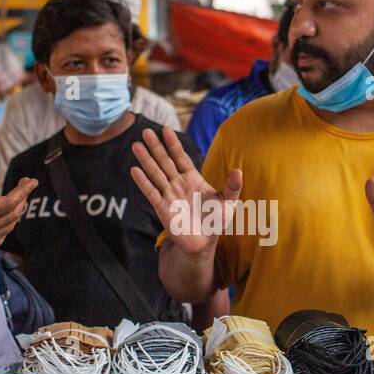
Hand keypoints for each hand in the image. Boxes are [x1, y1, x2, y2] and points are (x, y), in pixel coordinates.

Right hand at [0, 159, 36, 257]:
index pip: (9, 202)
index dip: (23, 190)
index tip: (31, 180)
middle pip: (13, 214)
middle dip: (22, 197)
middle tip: (25, 184)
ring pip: (8, 227)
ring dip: (16, 212)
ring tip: (18, 198)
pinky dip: (7, 227)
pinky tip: (6, 219)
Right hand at [130, 127, 241, 257]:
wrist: (203, 244)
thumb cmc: (215, 222)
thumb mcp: (228, 203)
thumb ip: (232, 187)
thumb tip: (239, 171)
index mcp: (192, 178)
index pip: (181, 157)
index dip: (173, 144)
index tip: (166, 130)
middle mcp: (178, 183)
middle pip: (165, 161)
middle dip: (156, 147)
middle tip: (146, 131)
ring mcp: (169, 195)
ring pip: (156, 174)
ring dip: (146, 160)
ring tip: (136, 145)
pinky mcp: (162, 208)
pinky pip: (151, 192)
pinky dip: (143, 182)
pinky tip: (134, 170)